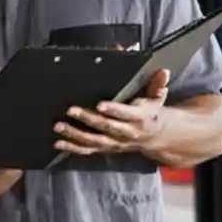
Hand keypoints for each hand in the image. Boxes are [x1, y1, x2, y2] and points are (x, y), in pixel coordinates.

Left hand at [53, 69, 169, 155]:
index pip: (125, 114)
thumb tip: (163, 71)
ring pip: (93, 141)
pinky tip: (58, 143)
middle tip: (71, 110)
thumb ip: (157, 84)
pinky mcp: (105, 148)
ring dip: (75, 135)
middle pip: (106, 127)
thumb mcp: (157, 97)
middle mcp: (126, 133)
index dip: (113, 110)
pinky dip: (72, 148)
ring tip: (60, 127)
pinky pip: (87, 150)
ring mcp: (114, 143)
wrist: (154, 137)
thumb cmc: (151, 112)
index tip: (100, 104)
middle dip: (88, 119)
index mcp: (139, 119)